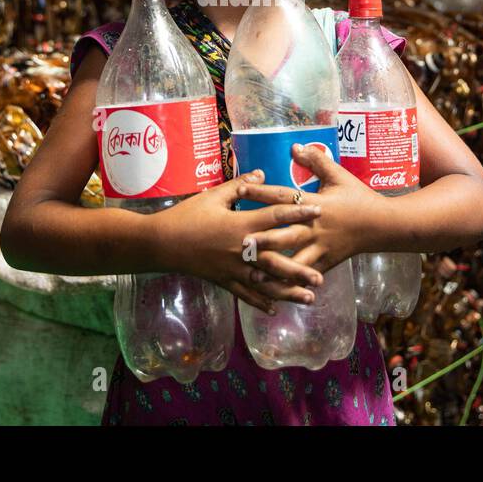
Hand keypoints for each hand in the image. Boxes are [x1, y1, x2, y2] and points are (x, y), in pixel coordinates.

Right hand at [155, 169, 326, 314]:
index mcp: (239, 225)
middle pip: (276, 260)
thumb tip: (262, 172)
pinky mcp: (223, 280)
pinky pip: (245, 294)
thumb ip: (240, 185)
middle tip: (322, 275)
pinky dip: (260, 302)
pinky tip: (275, 309)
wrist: (160, 243)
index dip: (298, 213)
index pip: (275, 217)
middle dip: (300, 268)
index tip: (318, 212)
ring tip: (309, 298)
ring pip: (265, 283)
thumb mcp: (213, 196)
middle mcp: (240, 249)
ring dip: (288, 291)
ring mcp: (232, 269)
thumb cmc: (186, 215)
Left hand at [233, 143, 386, 275]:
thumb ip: (317, 161)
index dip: (262, 192)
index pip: (284, 196)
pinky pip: (306, 276)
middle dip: (264, 239)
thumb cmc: (359, 198)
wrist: (382, 225)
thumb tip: (295, 146)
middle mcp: (316, 228)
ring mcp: (321, 248)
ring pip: (295, 261)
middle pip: (287, 234)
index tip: (240, 189)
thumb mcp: (339, 176)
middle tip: (241, 240)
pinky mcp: (326, 263)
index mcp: (317, 204)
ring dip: (274, 268)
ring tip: (252, 273)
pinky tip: (275, 291)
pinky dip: (291, 284)